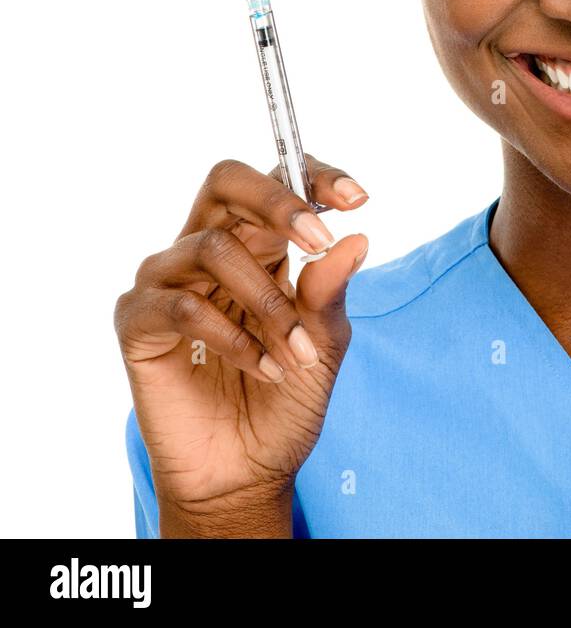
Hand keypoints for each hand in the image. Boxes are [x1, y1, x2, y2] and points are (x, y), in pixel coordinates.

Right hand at [114, 153, 368, 534]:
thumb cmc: (287, 396)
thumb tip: (357, 238)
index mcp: (258, 242)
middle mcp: (208, 248)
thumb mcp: (326, 342)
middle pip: (226, 182)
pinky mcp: (138, 321)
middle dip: (277, 202)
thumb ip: (332, 291)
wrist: (248, 469)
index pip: (276, 180)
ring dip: (267, 301)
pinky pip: (182, 304)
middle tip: (317, 238)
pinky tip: (261, 367)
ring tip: (296, 353)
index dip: (312, 176)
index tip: (357, 198)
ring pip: (213, 248)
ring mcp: (168, 280)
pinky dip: (232, 337)